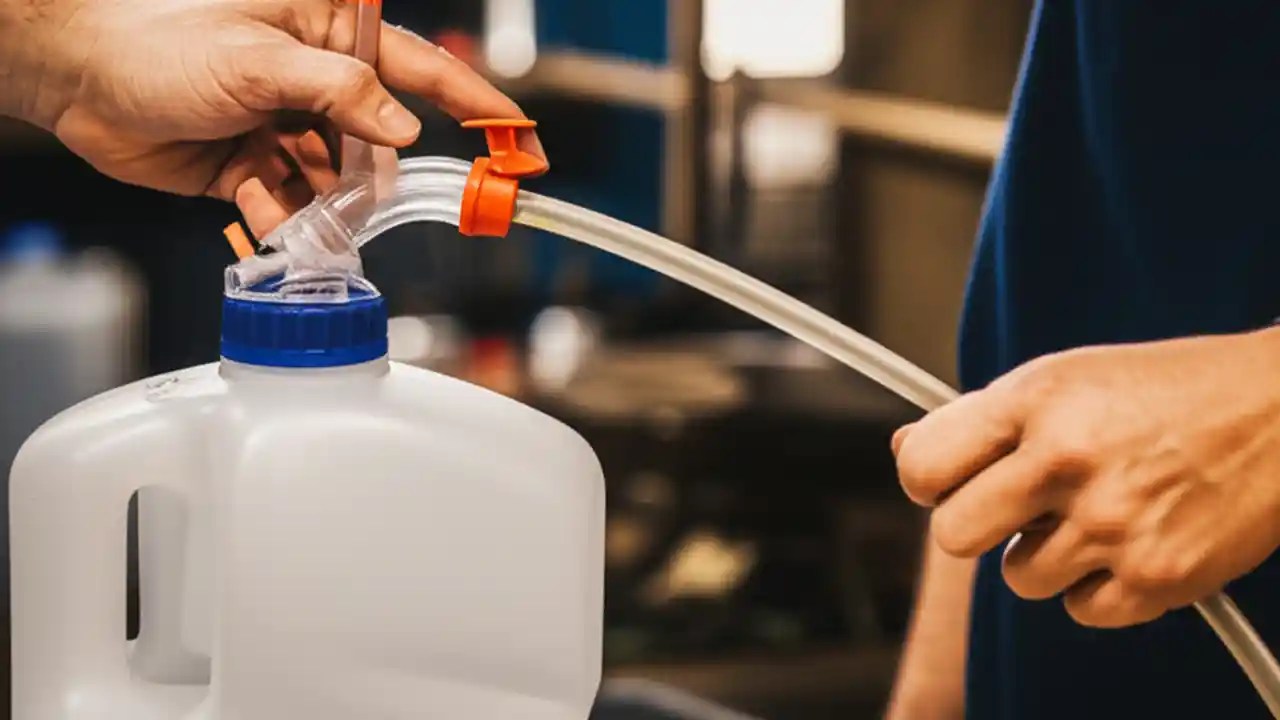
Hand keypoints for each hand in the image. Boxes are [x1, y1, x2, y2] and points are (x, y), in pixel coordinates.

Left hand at [1, 0, 541, 201]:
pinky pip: (293, 205)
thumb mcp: (256, 58)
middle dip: (372, 175)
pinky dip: (283, 218)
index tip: (515, 135)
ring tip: (292, 203)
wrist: (76, 78)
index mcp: (326, 32)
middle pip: (379, 141)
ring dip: (323, 205)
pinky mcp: (256, 166)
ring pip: (338, 183)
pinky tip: (260, 211)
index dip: (473, 102)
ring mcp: (287, 125)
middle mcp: (314, 80)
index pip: (420, 67)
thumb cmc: (154, 40)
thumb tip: (403, 127)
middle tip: (356, 193)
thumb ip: (339, 92)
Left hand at [893, 329, 1279, 627]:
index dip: (929, 483)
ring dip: (1045, 556)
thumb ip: (980, 418)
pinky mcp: (1157, 578)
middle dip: (978, 525)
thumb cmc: (1167, 390)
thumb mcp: (1064, 377)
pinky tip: (1131, 541)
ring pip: (1017, 579)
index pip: (922, 470)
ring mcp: (1113, 524)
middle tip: (1021, 505)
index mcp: (1037, 400)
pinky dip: (1099, 588)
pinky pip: (1081, 611)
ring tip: (1095, 513)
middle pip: (953, 536)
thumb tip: (904, 450)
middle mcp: (1067, 460)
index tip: (952, 482)